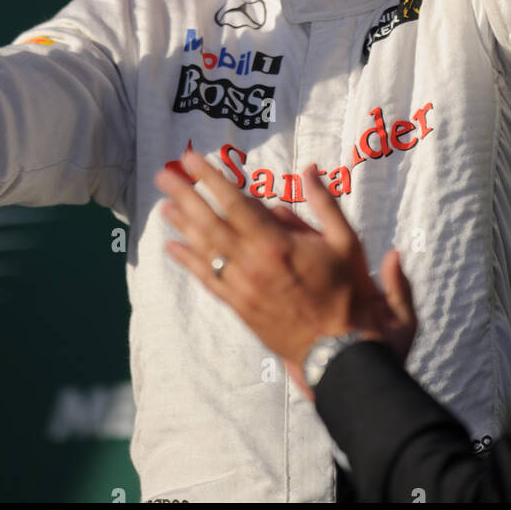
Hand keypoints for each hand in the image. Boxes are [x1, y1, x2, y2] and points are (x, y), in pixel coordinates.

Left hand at [155, 149, 417, 380]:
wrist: (339, 351)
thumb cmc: (347, 292)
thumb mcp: (347, 241)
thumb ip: (324, 204)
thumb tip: (309, 170)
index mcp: (276, 243)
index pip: (234, 203)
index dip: (209, 179)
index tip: (190, 158)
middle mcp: (251, 263)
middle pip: (209, 222)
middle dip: (184, 196)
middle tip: (163, 175)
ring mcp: (242, 287)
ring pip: (204, 250)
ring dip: (181, 225)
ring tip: (163, 205)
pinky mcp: (239, 306)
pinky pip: (207, 280)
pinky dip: (188, 262)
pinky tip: (173, 248)